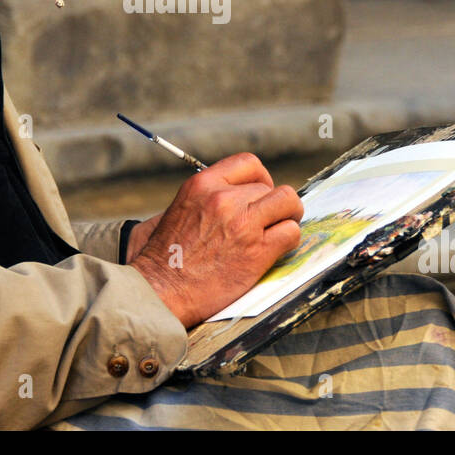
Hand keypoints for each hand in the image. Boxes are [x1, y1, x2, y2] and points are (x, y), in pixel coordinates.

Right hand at [129, 153, 302, 327]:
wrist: (162, 290)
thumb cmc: (169, 256)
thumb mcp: (182, 209)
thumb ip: (211, 196)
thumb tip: (242, 194)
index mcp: (202, 185)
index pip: (248, 163)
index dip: (261, 179)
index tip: (260, 194)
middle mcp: (223, 199)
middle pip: (270, 187)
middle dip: (271, 205)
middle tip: (266, 223)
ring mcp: (242, 223)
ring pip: (289, 202)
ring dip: (287, 217)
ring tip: (278, 232)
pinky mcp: (257, 250)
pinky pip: (291, 232)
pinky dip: (288, 240)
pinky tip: (275, 250)